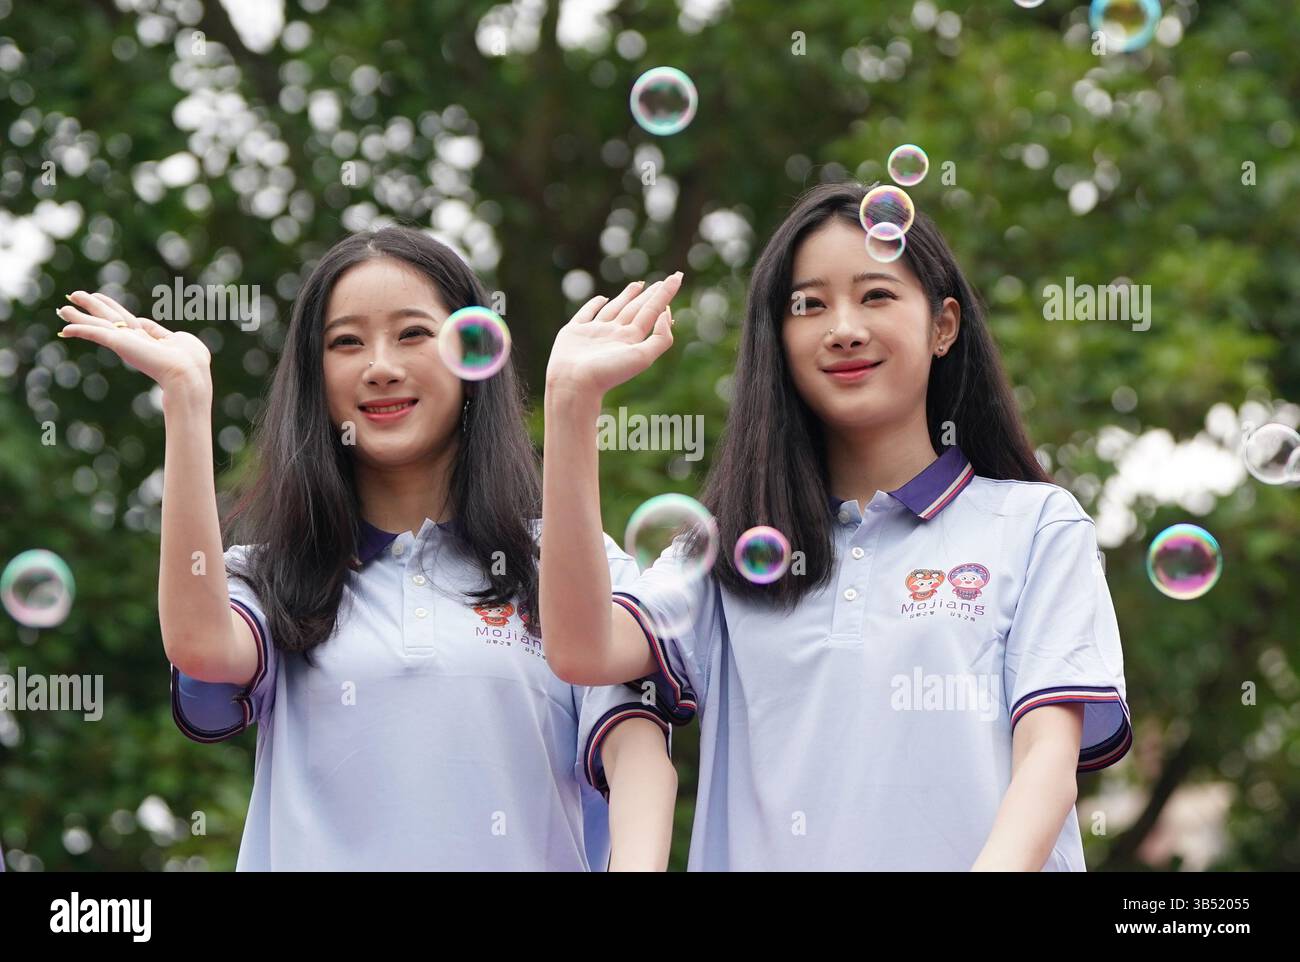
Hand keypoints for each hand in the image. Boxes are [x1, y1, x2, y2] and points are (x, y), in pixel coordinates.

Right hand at [57, 291, 211, 390]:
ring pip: (98, 324)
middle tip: (73, 296)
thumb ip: (167, 336)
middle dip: (91, 306)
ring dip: (80, 316)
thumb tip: (164, 335)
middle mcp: (133, 340)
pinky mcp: (120, 344)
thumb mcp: (180, 341)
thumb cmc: (191, 360)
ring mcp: (126, 342)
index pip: (126, 320)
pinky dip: (81, 330)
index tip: (98, 298)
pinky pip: (96, 334)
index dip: (111, 308)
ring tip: (62, 308)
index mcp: (148, 339)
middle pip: (108, 318)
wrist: (187, 373)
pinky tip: (65, 330)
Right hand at [545, 272, 682, 400]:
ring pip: (615, 308)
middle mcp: (615, 334)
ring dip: (627, 296)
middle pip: (636, 308)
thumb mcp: (643, 357)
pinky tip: (602, 298)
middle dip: (649, 295)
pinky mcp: (574, 332)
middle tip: (662, 281)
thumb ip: (660, 338)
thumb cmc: (607, 373)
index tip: (676, 278)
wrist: (574, 384)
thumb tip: (668, 314)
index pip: (652, 311)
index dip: (665, 294)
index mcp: (631, 339)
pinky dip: (594, 304)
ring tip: (639, 284)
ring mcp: (595, 332)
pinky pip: (587, 313)